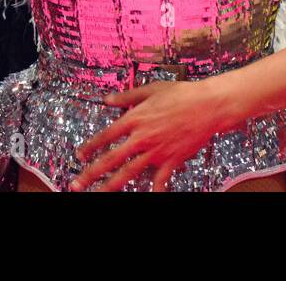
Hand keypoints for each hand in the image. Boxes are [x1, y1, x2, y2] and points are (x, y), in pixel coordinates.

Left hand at [70, 79, 233, 191]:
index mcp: (135, 119)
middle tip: (77, 184)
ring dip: (111, 185)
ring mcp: (156, 151)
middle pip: (111, 159)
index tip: (79, 155)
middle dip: (92, 173)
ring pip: (129, 172)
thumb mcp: (151, 89)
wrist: (208, 105)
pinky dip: (154, 191)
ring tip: (98, 194)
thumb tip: (107, 99)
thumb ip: (127, 97)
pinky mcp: (171, 160)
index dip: (90, 146)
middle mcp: (142, 137)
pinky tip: (150, 197)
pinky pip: (159, 180)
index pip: (106, 135)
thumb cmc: (182, 94)